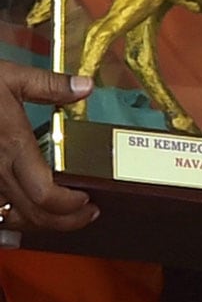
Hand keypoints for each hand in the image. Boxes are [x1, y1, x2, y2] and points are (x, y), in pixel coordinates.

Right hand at [0, 61, 97, 233]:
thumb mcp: (13, 77)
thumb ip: (51, 85)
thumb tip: (85, 86)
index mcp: (13, 145)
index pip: (44, 194)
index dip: (69, 205)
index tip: (88, 199)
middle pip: (34, 214)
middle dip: (67, 221)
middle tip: (88, 212)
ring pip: (13, 218)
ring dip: (42, 223)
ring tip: (65, 215)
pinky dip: (16, 217)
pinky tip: (30, 209)